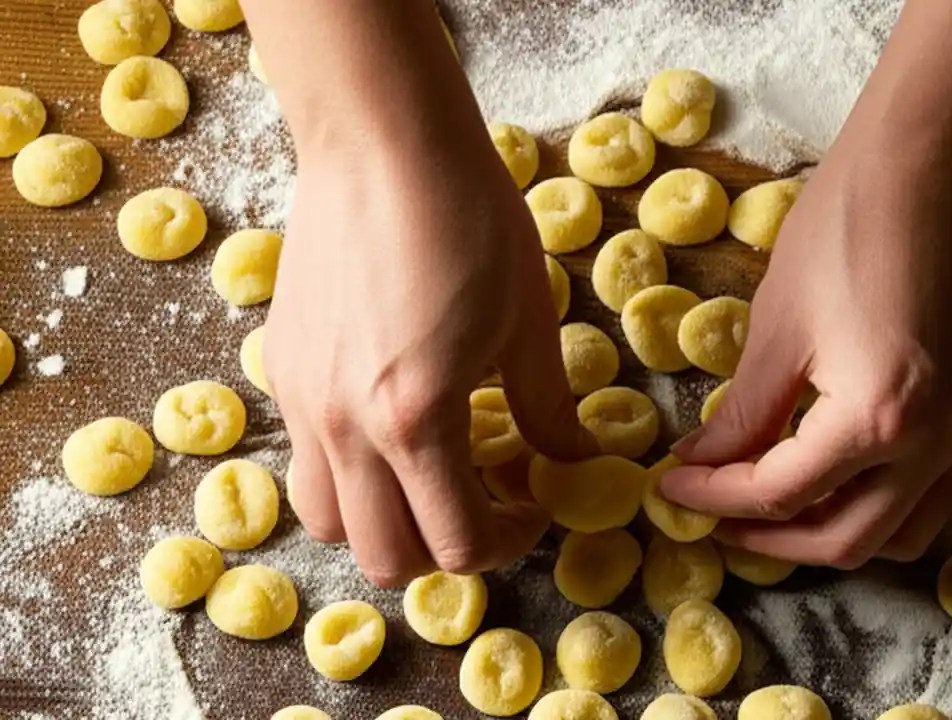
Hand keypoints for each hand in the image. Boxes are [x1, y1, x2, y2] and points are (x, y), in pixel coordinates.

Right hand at [264, 130, 594, 586]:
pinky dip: (348, 473)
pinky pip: (304, 459)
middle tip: (486, 503)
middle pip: (383, 557)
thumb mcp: (529, 322)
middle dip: (443, 550)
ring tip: (430, 475)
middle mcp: (344, 427)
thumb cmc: (469, 221)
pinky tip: (390, 423)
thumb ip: (548, 409)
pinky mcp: (280, 368)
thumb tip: (572, 459)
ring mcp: (301, 400)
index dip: (507, 540)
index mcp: (415, 421)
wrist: (383, 144)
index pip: (455, 543)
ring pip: (327, 520)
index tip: (532, 503)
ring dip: (384, 523)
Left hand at [660, 126, 951, 567]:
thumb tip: (705, 462)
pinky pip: (940, 490)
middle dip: (769, 538)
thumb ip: (744, 413)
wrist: (938, 157)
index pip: (780, 494)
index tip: (673, 485)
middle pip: (846, 540)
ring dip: (837, 534)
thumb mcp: (779, 326)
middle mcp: (939, 442)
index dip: (715, 498)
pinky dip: (887, 503)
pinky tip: (846, 474)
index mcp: (878, 421)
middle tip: (717, 516)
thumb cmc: (848, 223)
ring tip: (780, 508)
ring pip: (906, 532)